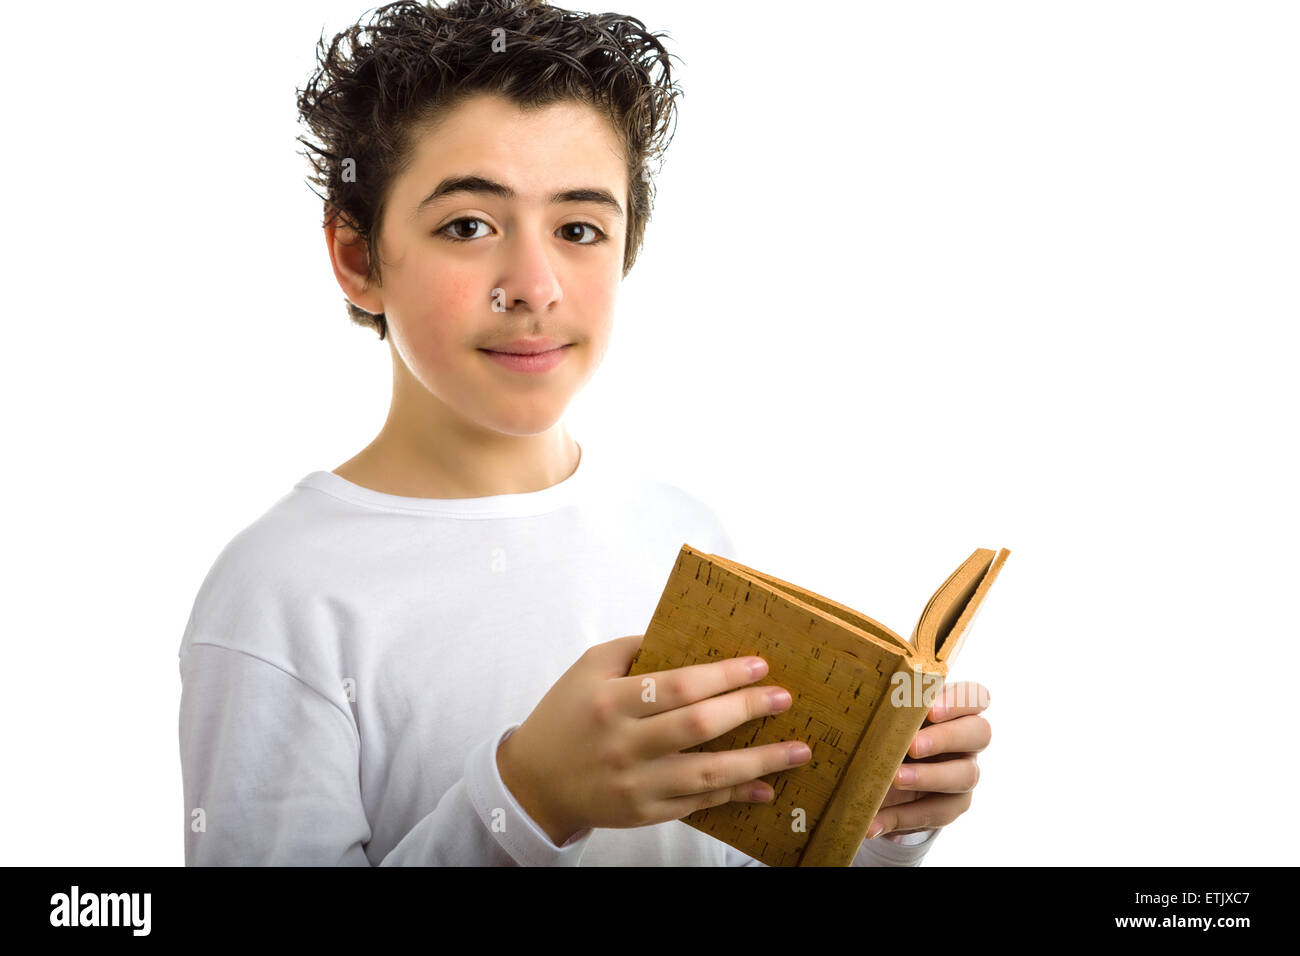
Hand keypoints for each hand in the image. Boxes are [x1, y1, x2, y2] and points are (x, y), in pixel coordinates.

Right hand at [496, 635, 813, 845]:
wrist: (534, 781)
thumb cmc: (566, 714)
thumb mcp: (588, 667)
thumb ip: (635, 649)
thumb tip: (690, 638)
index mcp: (610, 700)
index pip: (677, 685)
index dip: (723, 676)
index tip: (760, 666)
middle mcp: (623, 744)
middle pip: (697, 726)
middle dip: (748, 710)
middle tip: (785, 699)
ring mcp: (634, 783)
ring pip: (706, 773)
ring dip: (758, 761)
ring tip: (799, 749)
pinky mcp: (643, 813)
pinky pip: (698, 804)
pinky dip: (735, 796)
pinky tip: (766, 787)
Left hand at [866, 681, 990, 841]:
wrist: (880, 775)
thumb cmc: (883, 728)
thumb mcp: (882, 716)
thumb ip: (881, 706)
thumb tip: (854, 691)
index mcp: (953, 707)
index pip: (976, 696)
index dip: (960, 701)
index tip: (930, 710)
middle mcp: (966, 739)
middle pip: (979, 733)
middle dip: (945, 738)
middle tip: (912, 746)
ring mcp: (963, 771)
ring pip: (965, 775)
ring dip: (928, 777)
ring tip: (895, 779)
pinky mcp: (952, 804)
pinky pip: (938, 811)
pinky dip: (902, 817)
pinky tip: (872, 823)